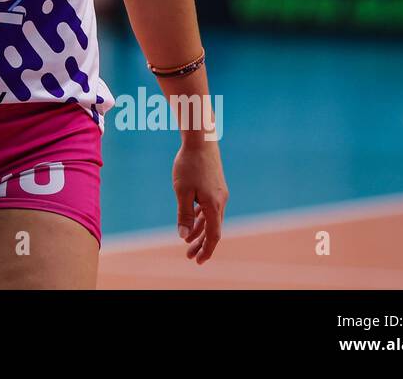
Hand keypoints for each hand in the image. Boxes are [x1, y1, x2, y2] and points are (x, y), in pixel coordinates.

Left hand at [173, 141, 228, 264]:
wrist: (201, 141)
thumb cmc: (189, 164)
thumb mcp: (182, 191)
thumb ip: (183, 214)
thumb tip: (183, 236)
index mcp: (213, 205)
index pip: (213, 235)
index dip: (206, 249)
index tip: (198, 261)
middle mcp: (220, 201)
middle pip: (213, 229)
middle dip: (201, 244)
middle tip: (190, 256)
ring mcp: (219, 194)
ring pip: (210, 219)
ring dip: (200, 231)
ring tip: (188, 242)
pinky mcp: (215, 187)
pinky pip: (209, 208)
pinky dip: (201, 217)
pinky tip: (193, 222)